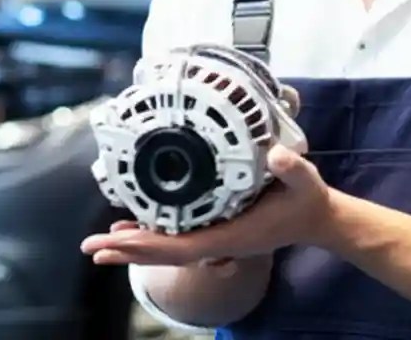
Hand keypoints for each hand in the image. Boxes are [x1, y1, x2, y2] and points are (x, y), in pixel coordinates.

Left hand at [80, 144, 333, 266]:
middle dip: (128, 250)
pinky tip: (132, 228)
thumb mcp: (305, 181)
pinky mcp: (215, 229)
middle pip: (165, 253)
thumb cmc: (307, 200)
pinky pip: (175, 238)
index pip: (183, 246)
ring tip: (100, 244)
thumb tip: (276, 155)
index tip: (122, 239)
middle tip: (92, 246)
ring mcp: (216, 238)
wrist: (317, 218)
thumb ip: (293, 168)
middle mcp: (219, 242)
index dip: (151, 244)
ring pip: (166, 248)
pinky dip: (150, 236)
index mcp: (233, 235)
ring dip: (133, 246)